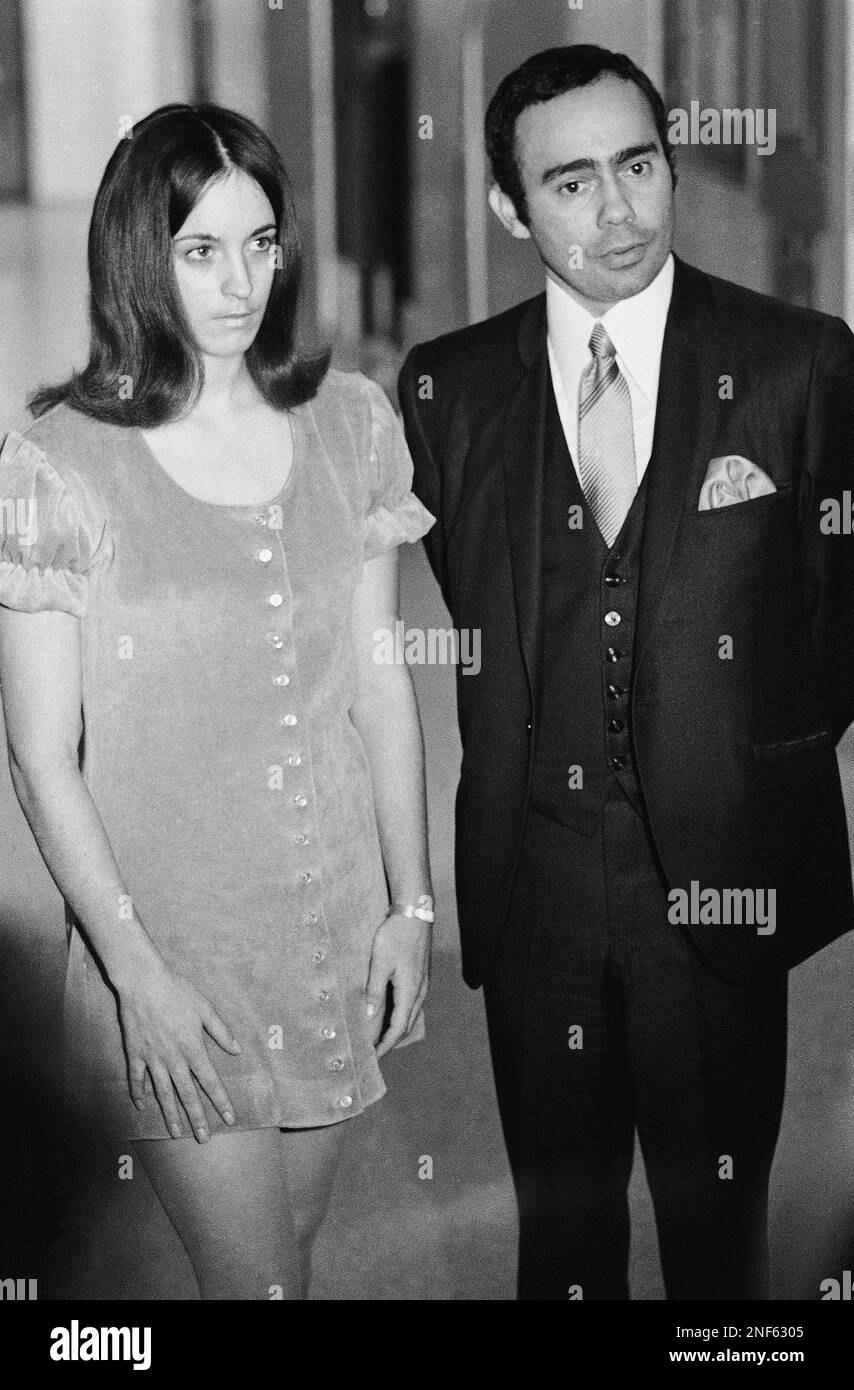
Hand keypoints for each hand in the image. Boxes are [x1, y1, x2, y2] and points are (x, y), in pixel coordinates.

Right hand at [117, 958, 240, 1141]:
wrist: (144, 982)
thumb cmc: (177, 991)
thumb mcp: (205, 1008)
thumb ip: (222, 1032)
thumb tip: (237, 1050)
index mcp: (193, 1049)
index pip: (211, 1082)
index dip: (221, 1102)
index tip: (229, 1119)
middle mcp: (174, 1059)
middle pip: (188, 1095)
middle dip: (197, 1119)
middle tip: (203, 1139)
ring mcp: (153, 1059)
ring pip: (163, 1094)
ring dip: (170, 1114)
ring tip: (176, 1133)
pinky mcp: (135, 1054)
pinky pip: (137, 1079)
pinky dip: (139, 1094)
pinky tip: (142, 1106)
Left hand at [364, 912, 430, 1057]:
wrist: (415, 912)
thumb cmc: (397, 934)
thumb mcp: (380, 962)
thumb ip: (375, 990)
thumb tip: (370, 1016)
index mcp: (411, 990)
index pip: (398, 1028)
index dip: (385, 1044)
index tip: (373, 1057)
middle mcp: (420, 990)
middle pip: (407, 1025)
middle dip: (391, 1041)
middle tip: (374, 1052)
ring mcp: (423, 983)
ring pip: (411, 1015)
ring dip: (396, 1028)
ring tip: (379, 1036)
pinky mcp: (421, 976)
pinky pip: (412, 1004)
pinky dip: (401, 1015)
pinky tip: (390, 1013)